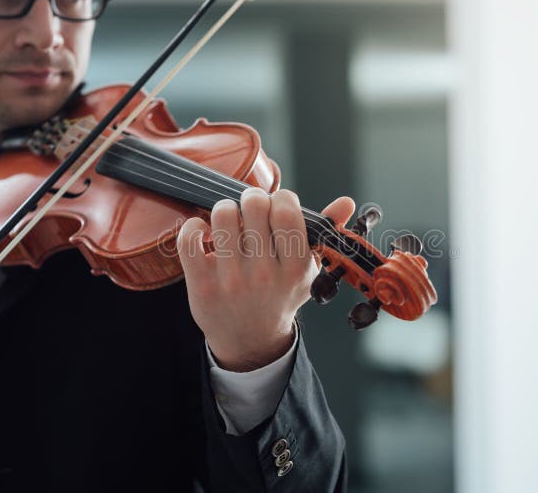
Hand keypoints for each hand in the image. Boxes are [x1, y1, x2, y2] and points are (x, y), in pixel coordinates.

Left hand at [176, 187, 354, 371]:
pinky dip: (194, 227)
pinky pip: (190, 238)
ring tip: (229, 220)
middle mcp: (264, 275)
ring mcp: (231, 281)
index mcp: (294, 268)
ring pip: (222, 214)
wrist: (250, 340)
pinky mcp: (201, 285)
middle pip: (254, 205)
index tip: (277, 205)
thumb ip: (325, 234)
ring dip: (224, 209)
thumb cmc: (280, 295)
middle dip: (252, 198)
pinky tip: (205, 233)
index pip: (286, 211)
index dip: (281, 198)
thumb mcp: (307, 270)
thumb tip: (347, 202)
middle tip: (251, 209)